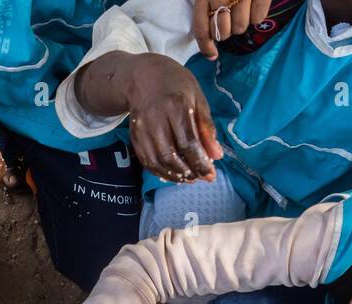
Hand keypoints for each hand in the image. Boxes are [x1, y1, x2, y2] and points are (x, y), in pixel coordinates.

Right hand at [123, 54, 222, 182]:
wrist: (141, 76)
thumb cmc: (175, 84)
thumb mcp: (197, 98)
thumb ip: (206, 128)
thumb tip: (216, 156)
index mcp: (176, 106)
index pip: (188, 143)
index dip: (200, 163)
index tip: (211, 174)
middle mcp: (156, 119)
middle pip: (171, 156)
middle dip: (188, 172)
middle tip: (201, 177)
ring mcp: (142, 129)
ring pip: (158, 162)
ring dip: (175, 175)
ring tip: (189, 178)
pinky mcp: (134, 137)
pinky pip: (147, 161)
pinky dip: (160, 172)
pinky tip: (173, 173)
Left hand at [192, 0, 272, 59]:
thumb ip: (206, 14)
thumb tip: (209, 50)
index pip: (201, 28)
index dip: (205, 46)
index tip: (212, 56)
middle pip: (222, 32)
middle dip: (226, 32)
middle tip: (230, 20)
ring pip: (240, 27)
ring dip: (241, 24)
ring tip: (243, 9)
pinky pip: (258, 18)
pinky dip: (257, 16)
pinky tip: (254, 5)